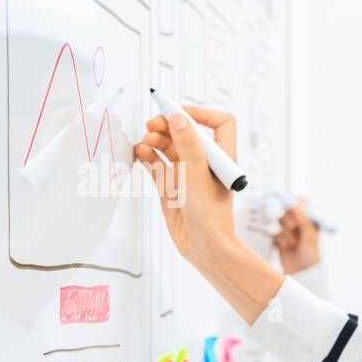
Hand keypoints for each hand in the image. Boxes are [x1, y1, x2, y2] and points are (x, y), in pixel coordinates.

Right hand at [133, 106, 239, 273]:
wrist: (204, 248)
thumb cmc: (210, 216)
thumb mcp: (197, 175)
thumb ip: (188, 145)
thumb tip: (178, 117)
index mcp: (221, 157)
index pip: (220, 123)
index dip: (201, 113)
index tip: (178, 114)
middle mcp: (204, 163)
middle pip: (185, 132)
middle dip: (168, 126)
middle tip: (152, 126)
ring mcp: (186, 174)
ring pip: (168, 147)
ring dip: (154, 140)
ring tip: (145, 143)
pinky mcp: (170, 186)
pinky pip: (156, 164)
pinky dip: (147, 156)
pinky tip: (139, 153)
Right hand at [274, 197, 321, 273]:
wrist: (301, 275)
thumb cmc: (311, 257)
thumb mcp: (310, 238)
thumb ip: (304, 221)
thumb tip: (296, 205)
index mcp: (311, 221)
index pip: (303, 204)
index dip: (296, 202)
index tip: (292, 205)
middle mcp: (300, 224)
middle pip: (289, 210)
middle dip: (289, 218)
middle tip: (292, 227)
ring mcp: (290, 231)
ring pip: (281, 221)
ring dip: (286, 232)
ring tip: (293, 244)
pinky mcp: (280, 239)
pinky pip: (276, 233)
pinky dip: (281, 240)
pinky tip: (286, 248)